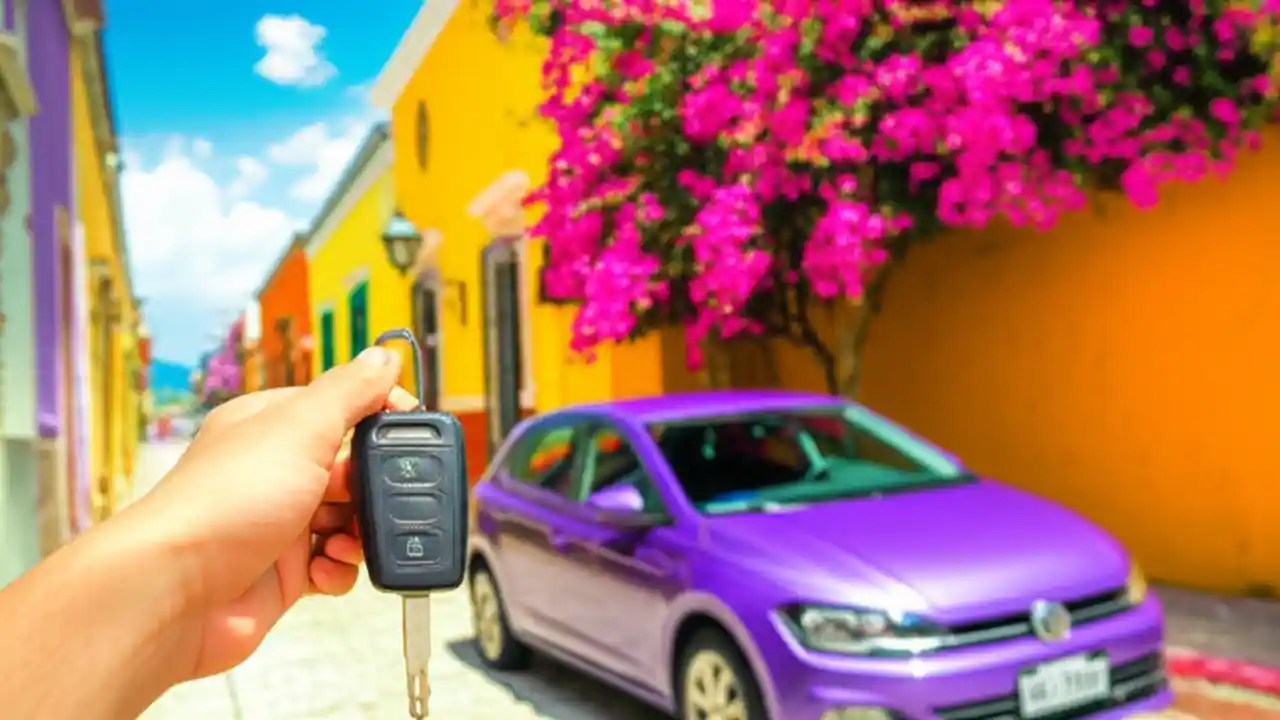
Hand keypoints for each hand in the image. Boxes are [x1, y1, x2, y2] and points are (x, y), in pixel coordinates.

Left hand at [131, 346, 413, 678]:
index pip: (340, 406)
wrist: (176, 594)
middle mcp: (274, 471)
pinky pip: (335, 565)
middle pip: (352, 468)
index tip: (412, 427)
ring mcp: (279, 523)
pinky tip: (325, 569)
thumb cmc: (224, 504)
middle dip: (374, 485)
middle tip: (378, 494)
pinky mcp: (285, 572)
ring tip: (346, 538)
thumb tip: (384, 356)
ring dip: (360, 531)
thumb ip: (349, 392)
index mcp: (271, 425)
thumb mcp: (300, 428)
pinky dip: (341, 568)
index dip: (379, 415)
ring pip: (349, 519)